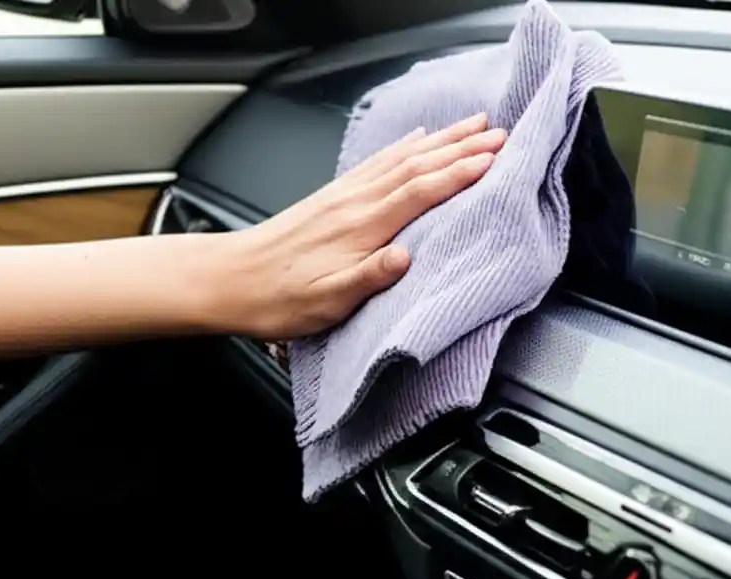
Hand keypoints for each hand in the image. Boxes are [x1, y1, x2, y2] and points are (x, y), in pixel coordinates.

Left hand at [218, 112, 505, 339]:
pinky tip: (418, 139)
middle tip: (499, 132)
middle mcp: (354, 201)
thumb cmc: (278, 298)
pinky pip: (378, 162)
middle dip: (461, 146)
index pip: (419, 190)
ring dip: (441, 139)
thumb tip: (404, 259)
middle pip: (417, 164)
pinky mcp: (333, 196)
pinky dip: (405, 147)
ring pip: (401, 157)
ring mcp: (343, 195)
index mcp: (360, 227)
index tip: (494, 158)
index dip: (459, 172)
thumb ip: (367, 278)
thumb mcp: (325, 301)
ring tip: (472, 125)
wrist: (231, 280)